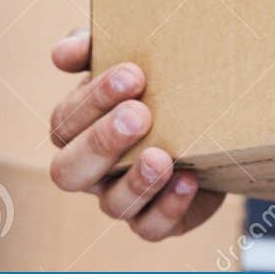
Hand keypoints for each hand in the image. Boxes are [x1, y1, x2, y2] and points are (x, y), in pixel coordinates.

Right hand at [48, 29, 225, 241]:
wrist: (212, 116)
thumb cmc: (156, 82)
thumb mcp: (128, 53)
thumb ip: (94, 46)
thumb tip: (62, 52)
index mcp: (77, 129)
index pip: (64, 121)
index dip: (93, 100)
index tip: (133, 74)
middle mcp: (92, 170)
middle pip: (69, 171)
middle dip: (102, 142)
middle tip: (139, 115)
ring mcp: (123, 198)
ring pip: (113, 205)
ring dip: (138, 180)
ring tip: (163, 156)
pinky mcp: (156, 219)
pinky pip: (151, 227)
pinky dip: (169, 206)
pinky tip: (188, 179)